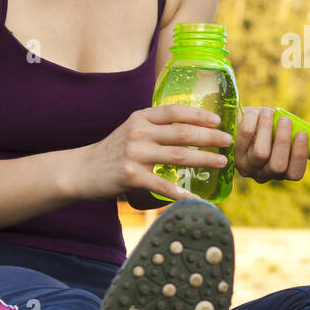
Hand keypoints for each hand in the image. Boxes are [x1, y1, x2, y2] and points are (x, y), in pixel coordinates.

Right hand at [73, 105, 233, 200]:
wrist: (81, 170)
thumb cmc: (112, 151)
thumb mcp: (131, 130)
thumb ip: (154, 126)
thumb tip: (190, 128)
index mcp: (140, 118)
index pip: (175, 111)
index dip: (198, 115)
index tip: (218, 121)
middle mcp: (138, 132)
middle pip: (182, 133)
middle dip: (209, 137)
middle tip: (228, 142)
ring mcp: (135, 154)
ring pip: (178, 157)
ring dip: (204, 160)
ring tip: (221, 162)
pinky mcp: (131, 176)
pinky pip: (163, 186)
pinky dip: (182, 193)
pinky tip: (197, 198)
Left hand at [234, 106, 309, 182]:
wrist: (244, 118)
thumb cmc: (273, 128)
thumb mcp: (294, 135)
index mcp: (283, 172)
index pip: (295, 173)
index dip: (300, 155)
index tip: (302, 134)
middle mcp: (264, 174)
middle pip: (278, 166)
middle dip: (284, 141)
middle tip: (286, 120)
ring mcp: (247, 166)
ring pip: (261, 153)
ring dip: (267, 130)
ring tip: (270, 113)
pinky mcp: (232, 153)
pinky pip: (243, 139)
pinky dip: (251, 123)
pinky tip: (255, 113)